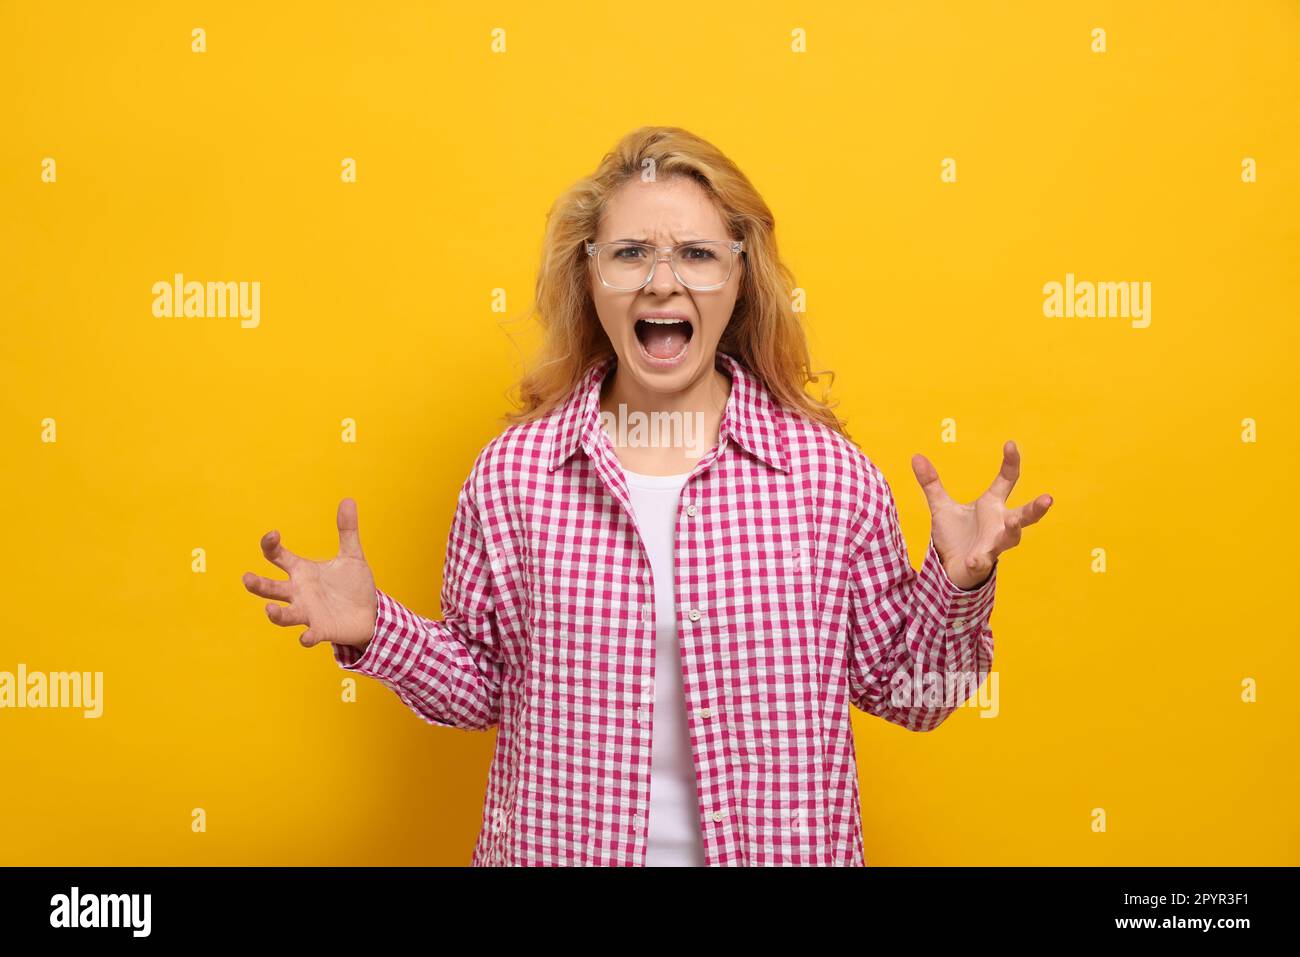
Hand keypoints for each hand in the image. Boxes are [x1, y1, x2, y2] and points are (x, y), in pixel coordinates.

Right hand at [242, 498, 378, 648]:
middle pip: (270, 588)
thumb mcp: (352, 555)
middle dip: (258, 584)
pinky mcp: (320, 629)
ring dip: (275, 614)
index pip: (277, 556)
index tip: (273, 535)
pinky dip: (306, 637)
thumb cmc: (353, 585)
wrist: (370, 613)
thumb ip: (347, 530)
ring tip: (269, 610)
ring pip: (283, 614)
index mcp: (302, 571)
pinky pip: (309, 635)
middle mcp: (299, 592)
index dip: (270, 545)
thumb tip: (348, 500)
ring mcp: (307, 612)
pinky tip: (305, 638)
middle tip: (247, 578)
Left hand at [911, 440, 1052, 590]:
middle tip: (1048, 498)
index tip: (1011, 444)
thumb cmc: (955, 535)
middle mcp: (999, 523)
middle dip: (1036, 507)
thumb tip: (916, 456)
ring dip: (1013, 530)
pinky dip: (979, 559)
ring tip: (1013, 523)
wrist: (951, 567)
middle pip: (1024, 514)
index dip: (1011, 462)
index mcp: (992, 505)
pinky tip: (974, 559)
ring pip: (1011, 538)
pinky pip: (983, 560)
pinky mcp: (982, 561)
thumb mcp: (941, 506)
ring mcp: (993, 543)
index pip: (1007, 480)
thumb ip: (931, 483)